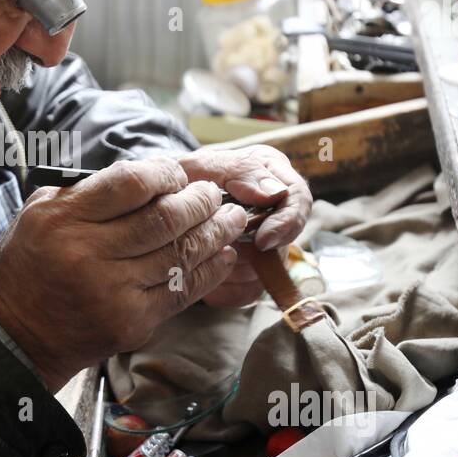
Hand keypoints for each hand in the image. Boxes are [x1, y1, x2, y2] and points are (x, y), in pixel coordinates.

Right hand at [0, 157, 249, 391]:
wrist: (15, 336)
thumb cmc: (28, 266)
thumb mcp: (39, 214)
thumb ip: (86, 191)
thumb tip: (147, 174)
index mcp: (64, 219)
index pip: (132, 183)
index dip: (165, 173)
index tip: (177, 173)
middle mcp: (89, 254)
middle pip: (165, 217)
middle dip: (200, 200)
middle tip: (214, 193)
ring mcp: (114, 292)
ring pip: (181, 252)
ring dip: (215, 232)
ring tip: (230, 218)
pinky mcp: (132, 322)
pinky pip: (183, 290)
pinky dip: (210, 270)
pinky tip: (224, 255)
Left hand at [177, 145, 313, 307]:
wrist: (158, 202)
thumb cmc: (182, 178)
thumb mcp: (202, 165)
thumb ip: (237, 171)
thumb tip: (274, 193)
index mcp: (272, 174)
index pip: (299, 201)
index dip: (286, 224)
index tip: (262, 240)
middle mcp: (274, 210)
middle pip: (284, 242)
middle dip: (251, 252)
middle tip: (221, 249)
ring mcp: (264, 243)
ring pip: (265, 271)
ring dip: (232, 269)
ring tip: (202, 255)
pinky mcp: (249, 271)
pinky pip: (247, 292)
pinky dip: (224, 289)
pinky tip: (202, 276)